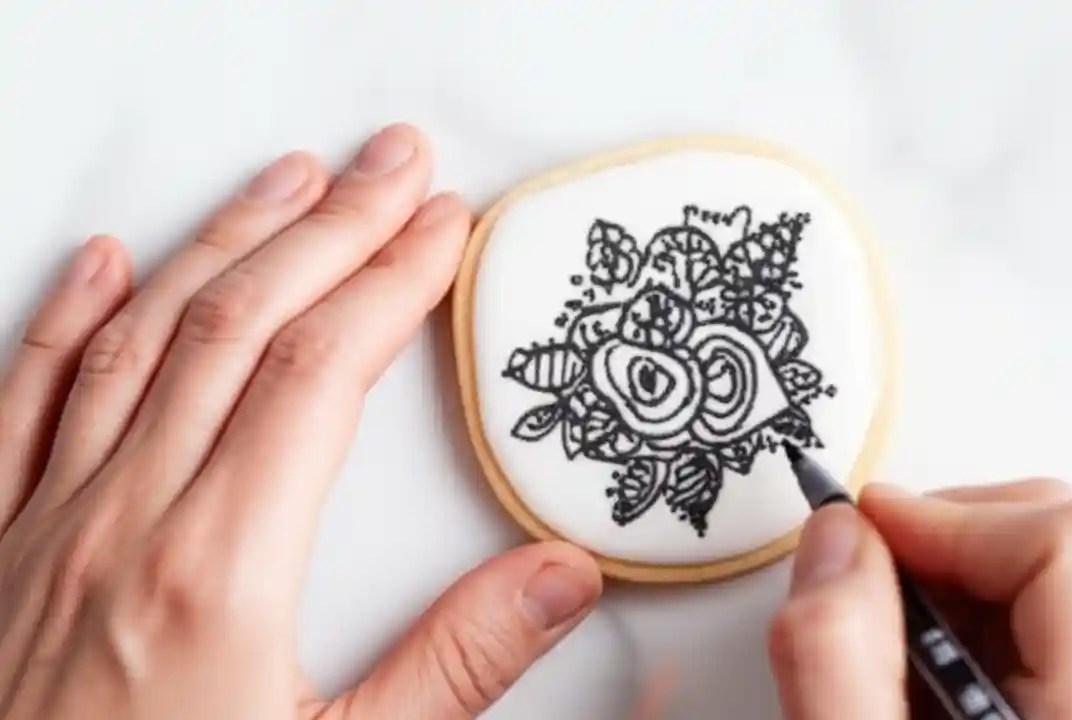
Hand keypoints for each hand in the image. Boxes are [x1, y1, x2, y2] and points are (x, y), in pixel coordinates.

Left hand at [0, 124, 601, 718]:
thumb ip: (455, 668)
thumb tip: (557, 577)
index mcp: (215, 572)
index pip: (323, 373)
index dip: (393, 282)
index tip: (444, 228)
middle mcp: (122, 524)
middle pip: (242, 325)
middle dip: (331, 226)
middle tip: (393, 162)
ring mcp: (45, 526)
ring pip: (140, 337)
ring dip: (224, 243)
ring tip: (289, 181)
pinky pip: (22, 399)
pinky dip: (69, 316)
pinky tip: (109, 261)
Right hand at [768, 480, 1071, 718]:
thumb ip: (838, 659)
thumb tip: (834, 539)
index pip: (1067, 538)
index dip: (947, 515)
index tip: (862, 531)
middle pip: (1064, 539)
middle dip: (944, 541)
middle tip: (865, 590)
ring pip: (1055, 577)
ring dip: (951, 585)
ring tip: (887, 655)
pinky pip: (1055, 623)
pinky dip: (973, 625)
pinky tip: (923, 679)